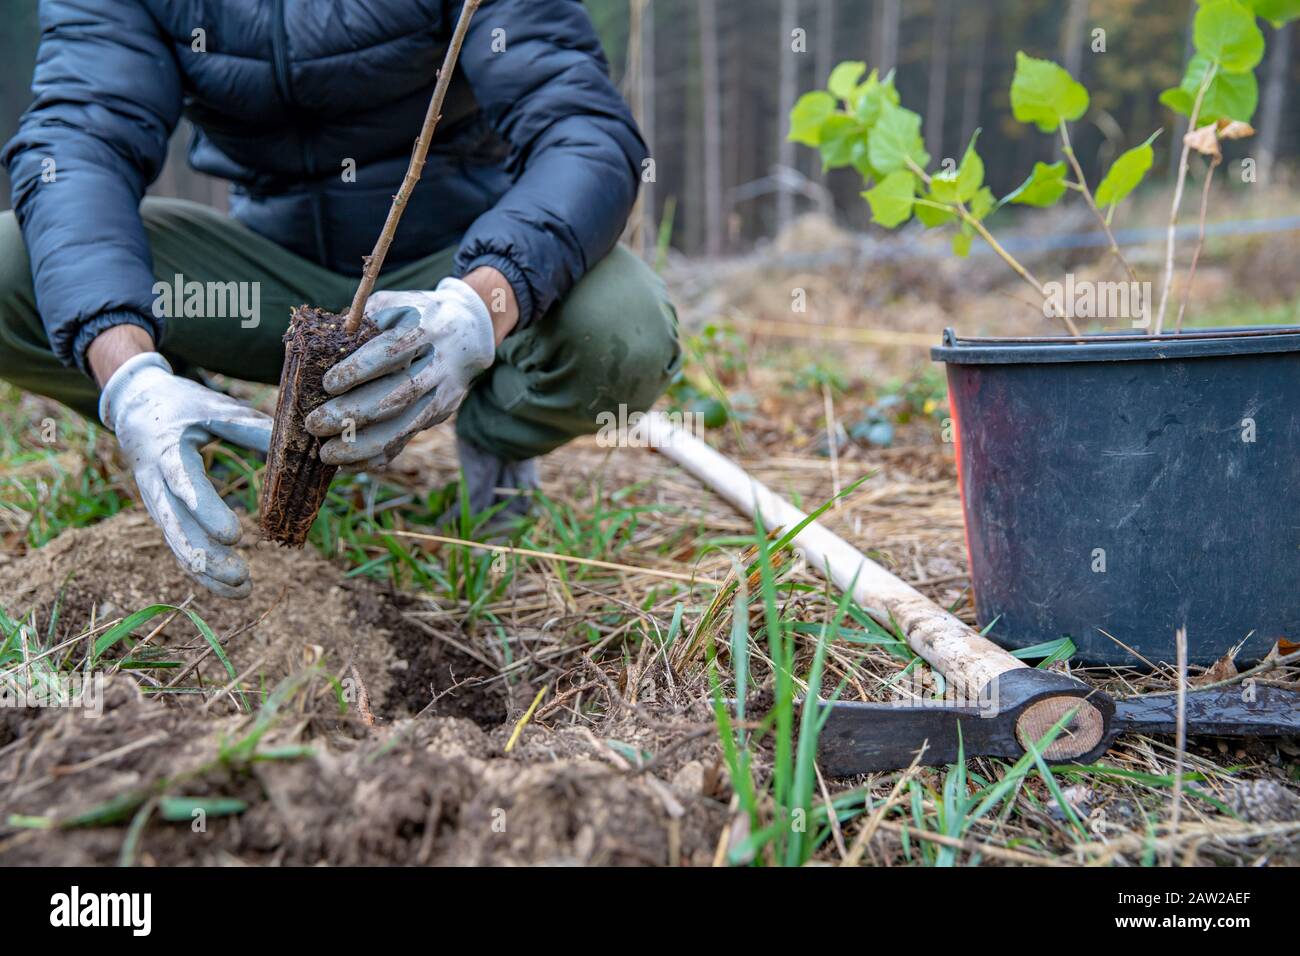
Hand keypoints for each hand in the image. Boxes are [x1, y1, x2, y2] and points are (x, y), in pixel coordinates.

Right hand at [99, 353, 272, 598]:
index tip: (235, 536)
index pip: (184, 484)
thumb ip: (250, 427)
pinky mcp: (164, 515)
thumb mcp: (213, 407)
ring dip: (208, 572)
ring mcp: (157, 504)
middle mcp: (156, 484)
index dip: (207, 511)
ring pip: (177, 545)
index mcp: (168, 451)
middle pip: (177, 527)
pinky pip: (180, 548)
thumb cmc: (182, 406)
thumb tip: (297, 444)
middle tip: (242, 576)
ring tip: (245, 590)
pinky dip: (203, 571)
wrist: (134, 407)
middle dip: (208, 556)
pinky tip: (233, 590)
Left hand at [304, 277, 495, 468]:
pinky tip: (349, 464)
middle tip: (315, 423)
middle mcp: (438, 364)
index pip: (392, 352)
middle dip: (354, 413)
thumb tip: (320, 349)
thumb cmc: (417, 315)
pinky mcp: (439, 414)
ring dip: (364, 444)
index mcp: (425, 329)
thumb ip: (362, 323)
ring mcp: (442, 394)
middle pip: (398, 394)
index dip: (360, 369)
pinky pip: (407, 439)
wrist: (471, 331)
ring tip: (328, 454)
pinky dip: (377, 456)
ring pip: (405, 425)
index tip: (328, 384)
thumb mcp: (393, 304)